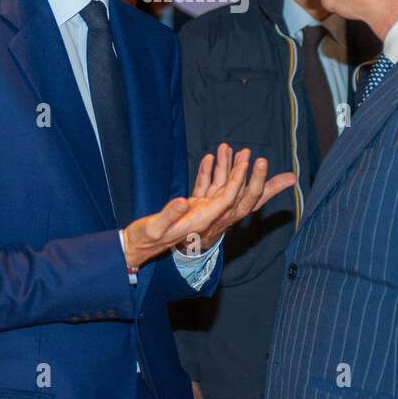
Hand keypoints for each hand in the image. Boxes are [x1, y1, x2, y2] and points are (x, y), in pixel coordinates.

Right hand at [122, 143, 294, 268]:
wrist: (137, 251)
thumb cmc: (145, 239)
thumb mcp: (155, 229)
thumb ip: (169, 215)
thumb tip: (182, 202)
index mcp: (203, 221)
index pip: (228, 199)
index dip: (240, 180)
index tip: (249, 162)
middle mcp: (208, 217)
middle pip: (236, 196)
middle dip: (248, 176)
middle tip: (259, 158)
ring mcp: (202, 212)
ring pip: (221, 189)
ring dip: (228, 169)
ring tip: (231, 147)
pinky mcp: (192, 210)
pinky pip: (205, 190)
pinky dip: (209, 174)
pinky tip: (210, 158)